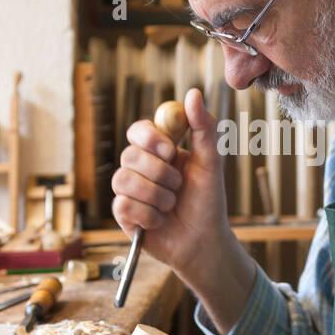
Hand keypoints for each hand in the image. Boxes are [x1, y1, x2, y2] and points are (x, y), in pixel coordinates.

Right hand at [111, 88, 233, 285]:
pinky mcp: (123, 215)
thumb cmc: (209, 201)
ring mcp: (129, 191)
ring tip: (171, 205)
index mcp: (159, 151)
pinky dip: (148, 215)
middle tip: (178, 185)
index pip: (138, 130)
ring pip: (123, 181)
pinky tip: (160, 221)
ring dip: (156, 195)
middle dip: (158, 172)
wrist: (204, 241)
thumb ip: (203, 128)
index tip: (170, 149)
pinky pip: (123, 205)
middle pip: (129, 155)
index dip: (149, 137)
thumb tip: (193, 93)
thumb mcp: (211, 162)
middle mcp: (140, 168)